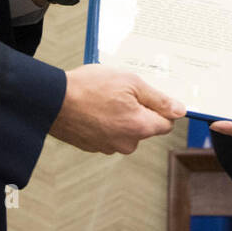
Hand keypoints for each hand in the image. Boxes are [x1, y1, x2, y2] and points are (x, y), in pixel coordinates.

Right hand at [49, 64, 185, 153]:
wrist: (52, 100)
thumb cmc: (90, 87)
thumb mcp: (130, 82)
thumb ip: (158, 98)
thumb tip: (179, 111)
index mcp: (140, 128)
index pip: (166, 123)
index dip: (159, 106)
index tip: (146, 94)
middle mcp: (126, 143)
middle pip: (145, 127)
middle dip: (138, 110)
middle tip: (120, 91)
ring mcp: (108, 147)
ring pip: (125, 130)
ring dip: (120, 116)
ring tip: (102, 98)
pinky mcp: (92, 146)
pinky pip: (107, 133)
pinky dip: (104, 121)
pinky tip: (93, 107)